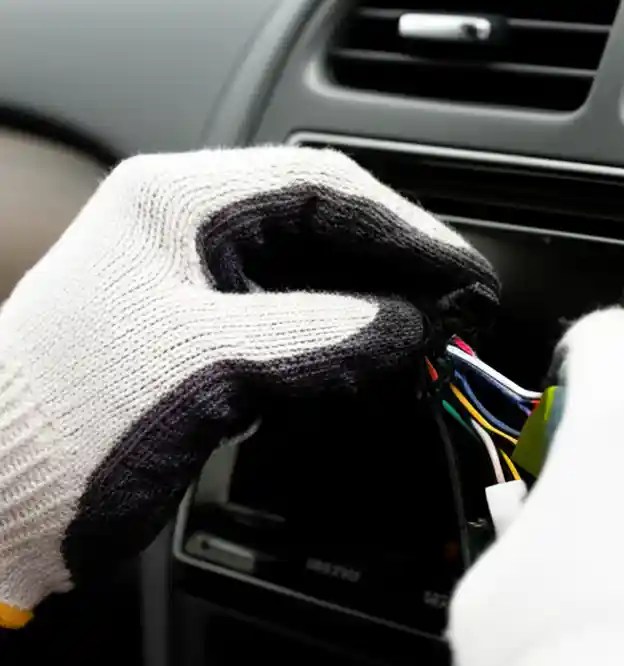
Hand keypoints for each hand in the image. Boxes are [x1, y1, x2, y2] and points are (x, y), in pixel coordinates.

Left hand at [0, 146, 496, 627]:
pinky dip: (343, 343)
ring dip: (374, 306)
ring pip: (314, 276)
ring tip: (430, 337)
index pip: (320, 188)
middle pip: (323, 226)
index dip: (404, 227)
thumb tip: (410, 327)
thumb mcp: (209, 368)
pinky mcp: (199, 342)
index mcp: (174, 204)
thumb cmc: (66, 422)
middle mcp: (185, 232)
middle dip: (396, 266)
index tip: (461, 270)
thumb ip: (324, 336)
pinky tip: (377, 365)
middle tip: (458, 305)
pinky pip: (294, 323)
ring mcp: (192, 287)